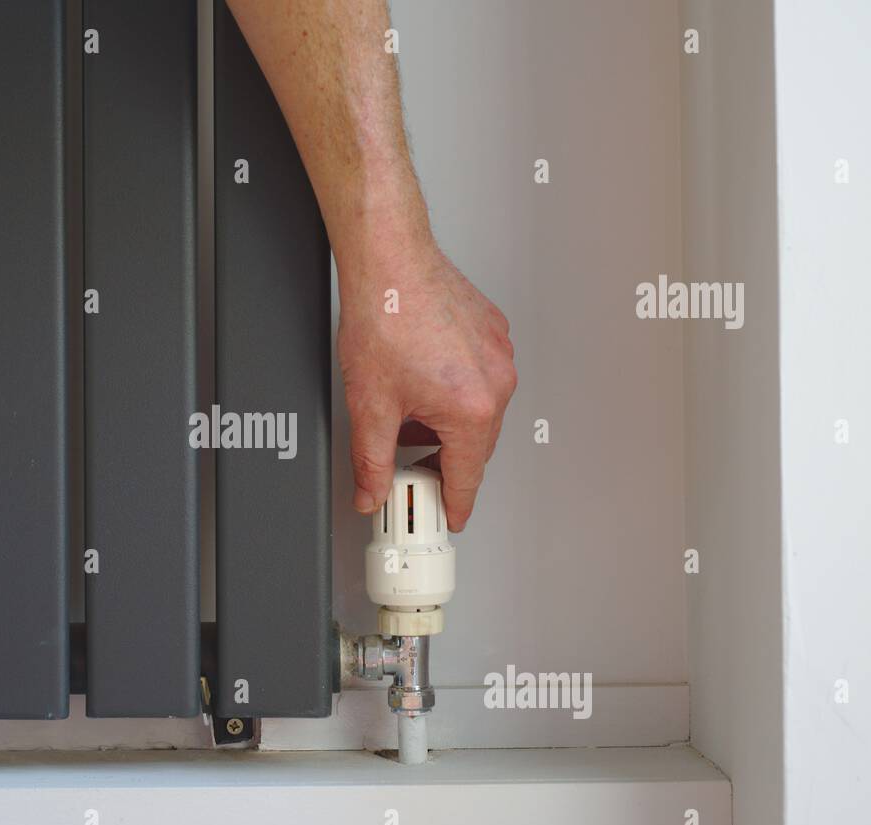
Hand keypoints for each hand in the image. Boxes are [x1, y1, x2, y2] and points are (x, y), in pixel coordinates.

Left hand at [338, 239, 515, 532]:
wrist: (390, 260)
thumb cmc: (384, 315)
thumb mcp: (370, 405)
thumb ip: (372, 461)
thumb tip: (371, 490)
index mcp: (472, 408)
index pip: (468, 477)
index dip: (455, 504)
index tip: (451, 517)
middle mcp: (496, 382)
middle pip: (476, 446)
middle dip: (443, 460)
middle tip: (409, 466)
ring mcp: (499, 355)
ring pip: (479, 410)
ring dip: (448, 423)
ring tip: (408, 412)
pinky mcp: (494, 333)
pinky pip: (480, 378)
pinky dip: (455, 390)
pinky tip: (422, 379)